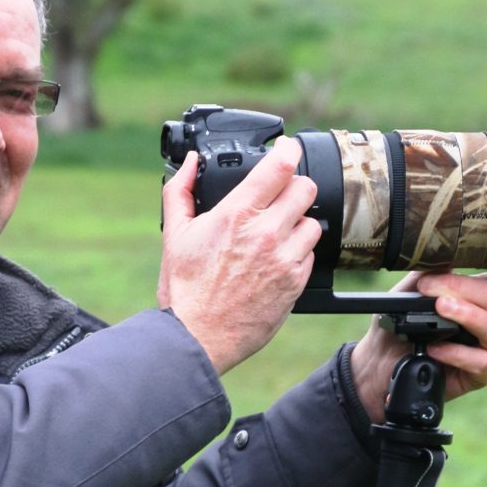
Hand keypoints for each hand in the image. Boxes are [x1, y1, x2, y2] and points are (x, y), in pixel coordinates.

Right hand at [158, 137, 320, 374]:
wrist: (197, 337)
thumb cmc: (184, 290)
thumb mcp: (173, 235)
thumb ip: (179, 191)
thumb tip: (189, 163)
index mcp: (237, 214)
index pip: (281, 166)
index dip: (289, 150)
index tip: (287, 149)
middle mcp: (267, 233)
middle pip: (305, 188)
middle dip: (293, 186)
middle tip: (279, 195)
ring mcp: (285, 259)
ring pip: (313, 222)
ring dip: (298, 222)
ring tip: (277, 233)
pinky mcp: (295, 283)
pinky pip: (310, 255)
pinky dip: (297, 252)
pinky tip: (276, 260)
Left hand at [350, 251, 486, 421]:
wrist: (380, 362)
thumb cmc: (400, 323)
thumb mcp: (410, 291)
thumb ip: (432, 271)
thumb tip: (447, 255)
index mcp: (484, 297)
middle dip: (463, 288)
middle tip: (428, 287)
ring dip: (466, 314)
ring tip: (439, 309)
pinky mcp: (480, 374)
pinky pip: (481, 361)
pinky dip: (457, 352)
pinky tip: (436, 347)